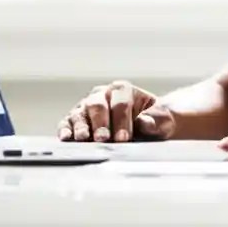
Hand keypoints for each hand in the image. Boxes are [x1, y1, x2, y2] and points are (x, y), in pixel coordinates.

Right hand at [57, 80, 174, 142]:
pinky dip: (65, 129)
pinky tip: (65, 137)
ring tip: (83, 138)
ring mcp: (86, 106)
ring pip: (80, 112)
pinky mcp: (75, 119)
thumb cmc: (154, 121)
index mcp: (123, 89)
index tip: (124, 139)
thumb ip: (156, 119)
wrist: (146, 125)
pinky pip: (67, 122)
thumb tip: (144, 122)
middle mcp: (102, 94)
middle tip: (103, 139)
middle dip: (100, 122)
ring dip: (81, 126)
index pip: (120, 103)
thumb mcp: (162, 120)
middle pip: (97, 105)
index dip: (122, 121)